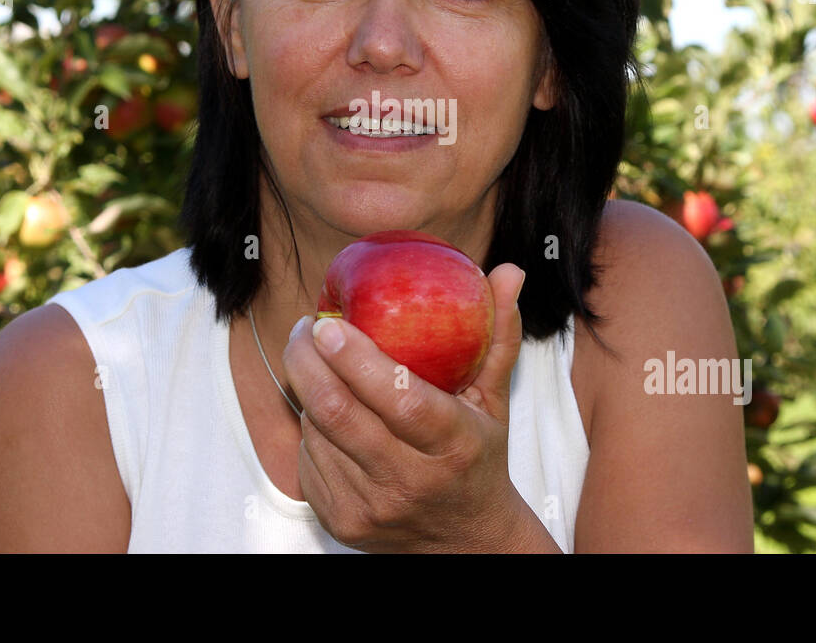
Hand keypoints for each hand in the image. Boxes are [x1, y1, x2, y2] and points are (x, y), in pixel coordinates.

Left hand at [282, 263, 531, 552]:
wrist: (465, 544)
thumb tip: (510, 270)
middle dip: (308, 363)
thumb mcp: (495, 401)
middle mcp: (411, 483)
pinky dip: (309, 425)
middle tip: (306, 327)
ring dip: (307, 389)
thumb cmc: (478, 457)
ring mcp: (371, 509)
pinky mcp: (341, 524)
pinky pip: (308, 459)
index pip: (401, 400)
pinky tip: (324, 408)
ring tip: (315, 359)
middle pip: (341, 416)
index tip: (330, 323)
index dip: (358, 360)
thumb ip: (499, 335)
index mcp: (454, 447)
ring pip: (317, 434)